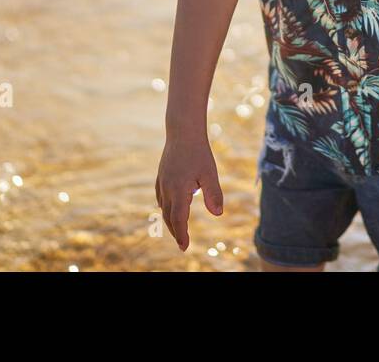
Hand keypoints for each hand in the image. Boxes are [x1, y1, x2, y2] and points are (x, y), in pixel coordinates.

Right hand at [155, 134, 223, 251]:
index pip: (179, 219)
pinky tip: (168, 208)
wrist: (182, 130)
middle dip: (175, 231)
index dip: (181, 235)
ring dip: (170, 220)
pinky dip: (165, 207)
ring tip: (178, 229)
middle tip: (182, 243)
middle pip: (169, 216)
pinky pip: (160, 197)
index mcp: (179, 190)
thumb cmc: (199, 151)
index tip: (184, 247)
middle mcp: (167, 188)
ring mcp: (162, 182)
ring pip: (164, 207)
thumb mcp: (210, 173)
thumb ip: (214, 194)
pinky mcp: (161, 175)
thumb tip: (218, 214)